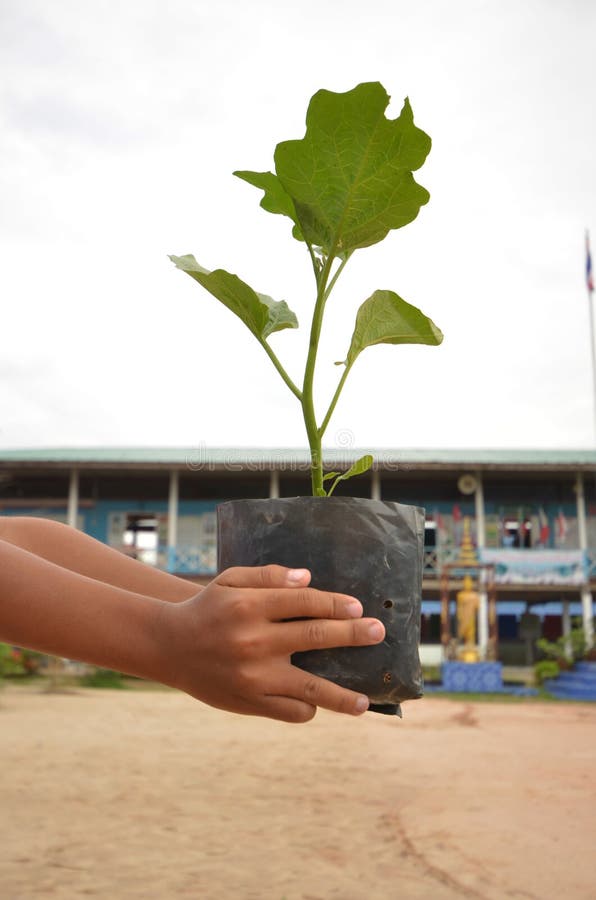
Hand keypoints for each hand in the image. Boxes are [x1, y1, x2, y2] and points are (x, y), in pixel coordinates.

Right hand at [158, 564, 385, 722]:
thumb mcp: (231, 581)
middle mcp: (255, 641)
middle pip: (316, 636)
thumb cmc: (207, 609)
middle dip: (353, 634)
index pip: (305, 602)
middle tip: (378, 632)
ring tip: (365, 702)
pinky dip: (307, 708)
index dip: (335, 604)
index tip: (358, 608)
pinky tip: (318, 705)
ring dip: (343, 695)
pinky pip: (290, 711)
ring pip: (310, 687)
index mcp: (250, 606)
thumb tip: (307, 579)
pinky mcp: (249, 701)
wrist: (168, 646)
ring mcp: (254, 676)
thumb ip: (268, 576)